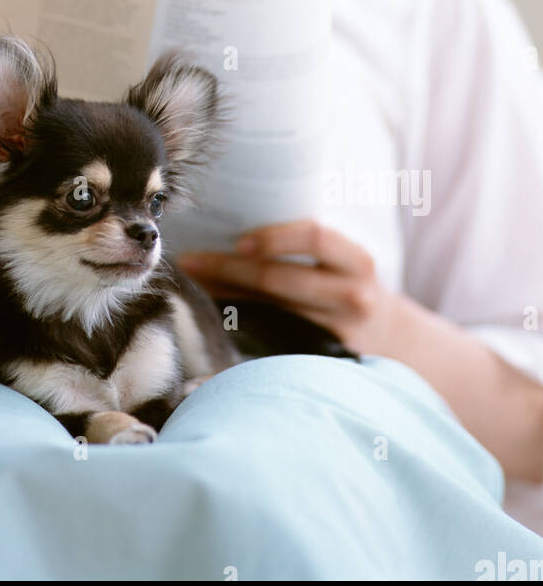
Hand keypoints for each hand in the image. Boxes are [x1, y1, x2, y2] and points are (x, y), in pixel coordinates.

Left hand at [178, 219, 401, 355]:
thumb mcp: (346, 260)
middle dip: (228, 267)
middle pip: (280, 279)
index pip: (315, 237)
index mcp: (357, 261)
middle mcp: (352, 296)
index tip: (238, 238)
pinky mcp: (321, 358)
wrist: (394, 340)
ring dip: (226, 294)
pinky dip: (240, 322)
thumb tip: (236, 227)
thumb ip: (308, 245)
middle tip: (190, 260)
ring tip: (195, 281)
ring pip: (268, 311)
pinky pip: (271, 339)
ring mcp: (336, 332)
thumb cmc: (352, 286)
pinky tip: (216, 312)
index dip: (274, 236)